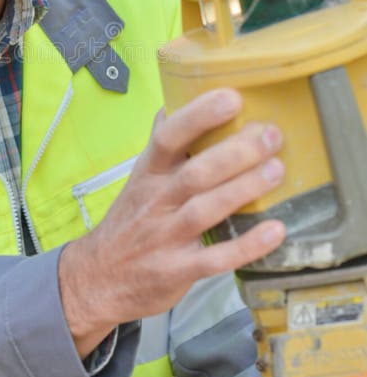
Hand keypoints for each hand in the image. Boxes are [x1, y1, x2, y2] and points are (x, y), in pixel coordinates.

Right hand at [58, 88, 285, 357]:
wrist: (98, 279)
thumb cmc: (129, 221)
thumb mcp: (139, 178)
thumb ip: (160, 144)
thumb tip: (175, 103)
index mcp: (149, 173)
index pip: (169, 137)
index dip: (199, 116)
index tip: (232, 97)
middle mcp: (156, 201)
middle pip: (195, 172)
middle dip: (235, 152)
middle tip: (271, 135)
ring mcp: (166, 237)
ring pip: (206, 210)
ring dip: (243, 189)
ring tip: (278, 171)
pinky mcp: (177, 271)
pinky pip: (215, 259)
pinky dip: (247, 246)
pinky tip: (275, 231)